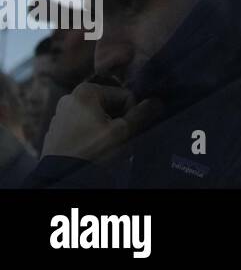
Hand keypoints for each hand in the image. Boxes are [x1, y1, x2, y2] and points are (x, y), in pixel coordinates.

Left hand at [40, 81, 161, 161]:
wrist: (61, 178)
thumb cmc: (92, 151)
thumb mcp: (122, 132)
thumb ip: (141, 114)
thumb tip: (156, 101)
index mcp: (85, 91)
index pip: (125, 95)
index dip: (132, 112)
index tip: (127, 129)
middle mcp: (69, 97)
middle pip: (109, 105)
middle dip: (117, 120)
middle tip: (118, 138)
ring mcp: (60, 114)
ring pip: (96, 116)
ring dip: (105, 128)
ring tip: (105, 145)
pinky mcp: (55, 130)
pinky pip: (81, 127)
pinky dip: (89, 135)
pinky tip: (91, 148)